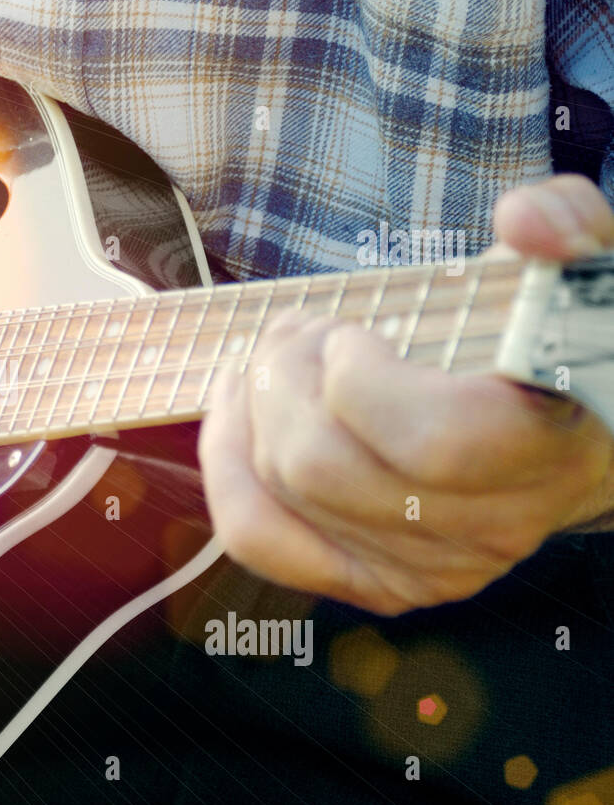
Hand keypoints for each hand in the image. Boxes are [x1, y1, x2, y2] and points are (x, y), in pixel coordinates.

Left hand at [199, 175, 613, 614]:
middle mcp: (486, 528)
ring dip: (252, 409)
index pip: (430, 441)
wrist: (585, 441)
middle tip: (299, 331)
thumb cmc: (564, 349)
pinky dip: (227, 469)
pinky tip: (235, 408)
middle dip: (281, 378)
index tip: (353, 332)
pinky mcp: (378, 584)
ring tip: (276, 358)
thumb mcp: (585, 278)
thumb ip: (571, 228)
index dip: (357, 377)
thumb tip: (525, 220)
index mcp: (545, 450)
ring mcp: (429, 569)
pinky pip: (262, 540)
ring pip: (283, 495)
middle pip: (323, 467)